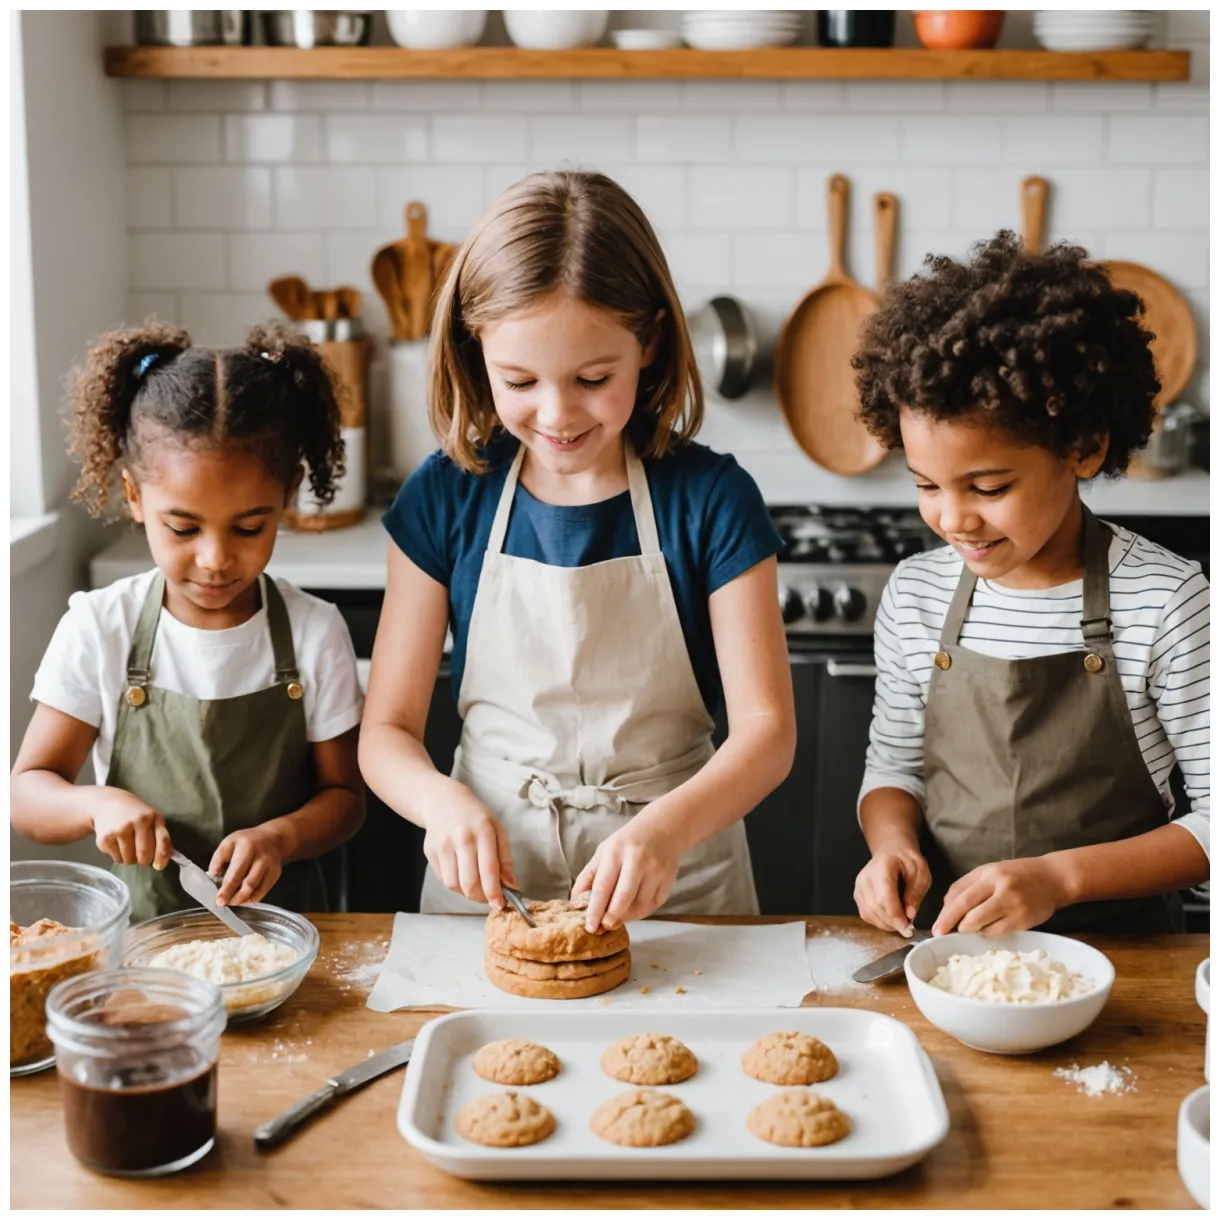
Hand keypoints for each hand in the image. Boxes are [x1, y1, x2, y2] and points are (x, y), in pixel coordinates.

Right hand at [91, 789, 172, 868]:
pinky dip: (119, 856)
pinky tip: (117, 843)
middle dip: (144, 861)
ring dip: (130, 859)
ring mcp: (120, 829)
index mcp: (153, 817)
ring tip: (128, 846)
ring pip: (129, 860)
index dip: (162, 857)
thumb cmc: (135, 814)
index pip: (162, 841)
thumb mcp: (152, 818)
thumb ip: (161, 837)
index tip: (159, 866)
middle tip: (141, 856)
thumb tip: (161, 863)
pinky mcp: (105, 838)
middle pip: (144, 855)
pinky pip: (117, 859)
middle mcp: (137, 822)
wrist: (107, 803)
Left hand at [209, 826, 283, 906]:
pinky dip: (251, 899)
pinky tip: (242, 898)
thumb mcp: (229, 843)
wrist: (270, 838)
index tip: (219, 900)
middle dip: (234, 897)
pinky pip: (263, 892)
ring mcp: (271, 866)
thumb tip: (214, 875)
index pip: (237, 871)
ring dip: (241, 899)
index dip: (227, 888)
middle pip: (248, 883)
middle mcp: (262, 856)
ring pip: (256, 890)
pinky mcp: (276, 874)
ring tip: (231, 901)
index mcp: (248, 846)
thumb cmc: (245, 842)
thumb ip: (219, 858)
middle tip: (223, 903)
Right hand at [422, 791, 515, 908]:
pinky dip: (455, 885)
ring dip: (467, 893)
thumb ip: (505, 859)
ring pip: (454, 885)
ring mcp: (443, 845)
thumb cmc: (476, 818)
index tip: (499, 905)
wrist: (444, 802)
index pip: (488, 868)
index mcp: (482, 831)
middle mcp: (461, 838)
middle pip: (469, 881)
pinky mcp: (430, 852)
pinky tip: (463, 877)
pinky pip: (444, 879)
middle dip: (480, 897)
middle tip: (488, 898)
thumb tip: (511, 886)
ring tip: (476, 886)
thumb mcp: (497, 830)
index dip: (494, 891)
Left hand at [571, 822, 680, 933]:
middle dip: (612, 918)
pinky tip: (634, 909)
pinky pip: (654, 905)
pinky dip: (642, 912)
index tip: (589, 927)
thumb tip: (575, 903)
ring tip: (618, 917)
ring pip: (640, 905)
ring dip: (627, 917)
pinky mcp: (668, 878)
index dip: (595, 910)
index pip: (602, 887)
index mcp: (615, 853)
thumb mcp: (603, 852)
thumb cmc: (626, 843)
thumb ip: (588, 877)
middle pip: (623, 898)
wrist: (661, 829)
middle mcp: (637, 860)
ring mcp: (655, 870)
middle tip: (604, 927)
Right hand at [854, 847, 930, 934]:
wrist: (892, 852)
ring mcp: (859, 886)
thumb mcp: (920, 873)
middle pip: (875, 907)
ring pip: (869, 913)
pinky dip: (879, 921)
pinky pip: (866, 914)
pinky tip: (891, 920)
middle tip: (908, 929)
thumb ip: (915, 892)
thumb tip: (910, 914)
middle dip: (892, 923)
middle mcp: (866, 877)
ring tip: (901, 924)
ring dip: (886, 924)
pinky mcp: (858, 894)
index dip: (895, 915)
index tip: (908, 927)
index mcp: (882, 867)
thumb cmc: (907, 861)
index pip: (884, 896)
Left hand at [932, 857, 1069, 936]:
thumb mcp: (989, 871)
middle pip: (970, 913)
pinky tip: (985, 929)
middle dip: (952, 925)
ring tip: (969, 926)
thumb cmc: (1016, 874)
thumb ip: (966, 885)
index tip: (935, 927)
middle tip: (942, 932)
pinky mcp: (1025, 921)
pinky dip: (986, 934)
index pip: (962, 897)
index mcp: (989, 874)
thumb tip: (946, 907)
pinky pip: (997, 933)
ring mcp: (1014, 906)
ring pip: (982, 926)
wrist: (1053, 878)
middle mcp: (1002, 889)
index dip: (946, 914)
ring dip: (970, 929)